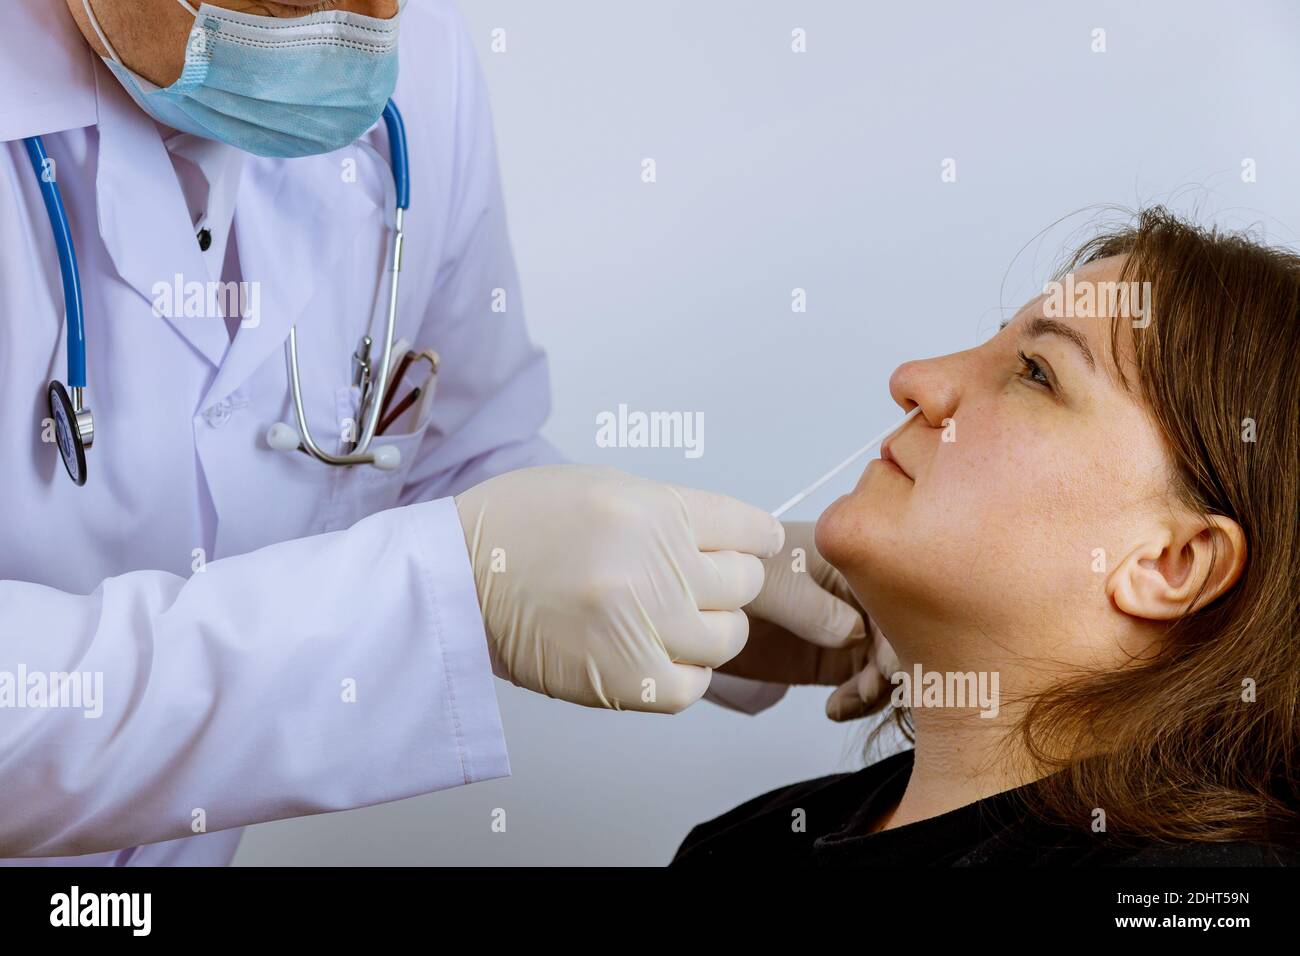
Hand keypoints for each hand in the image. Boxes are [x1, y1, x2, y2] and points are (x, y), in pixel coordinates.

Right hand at [455, 465, 783, 712]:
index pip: (749, 529)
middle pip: (745, 583)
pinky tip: (655, 652)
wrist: (454, 578)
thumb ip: (672, 513)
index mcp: (651, 510)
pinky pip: (693, 685)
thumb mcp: (604, 488)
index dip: (749, 539)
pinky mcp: (623, 680)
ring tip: (668, 619)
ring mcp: (640, 627)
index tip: (744, 547)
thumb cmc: (520, 528)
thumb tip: (731, 540)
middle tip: (689, 582)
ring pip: (727, 636)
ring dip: (707, 629)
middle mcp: (652, 567)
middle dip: (724, 582)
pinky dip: (683, 672)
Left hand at [720, 521, 897, 720]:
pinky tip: (834, 709)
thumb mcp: (771, 581)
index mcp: (855, 561)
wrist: (697, 599)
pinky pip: (862, 685)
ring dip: (877, 689)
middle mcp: (861, 595)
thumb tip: (856, 634)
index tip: (887, 665)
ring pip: (887, 665)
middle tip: (867, 690)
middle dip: (893, 666)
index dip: (900, 633)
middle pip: (902, 634)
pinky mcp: (832, 659)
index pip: (897, 598)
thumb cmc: (731, 569)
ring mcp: (848, 629)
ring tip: (848, 700)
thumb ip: (813, 607)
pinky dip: (857, 702)